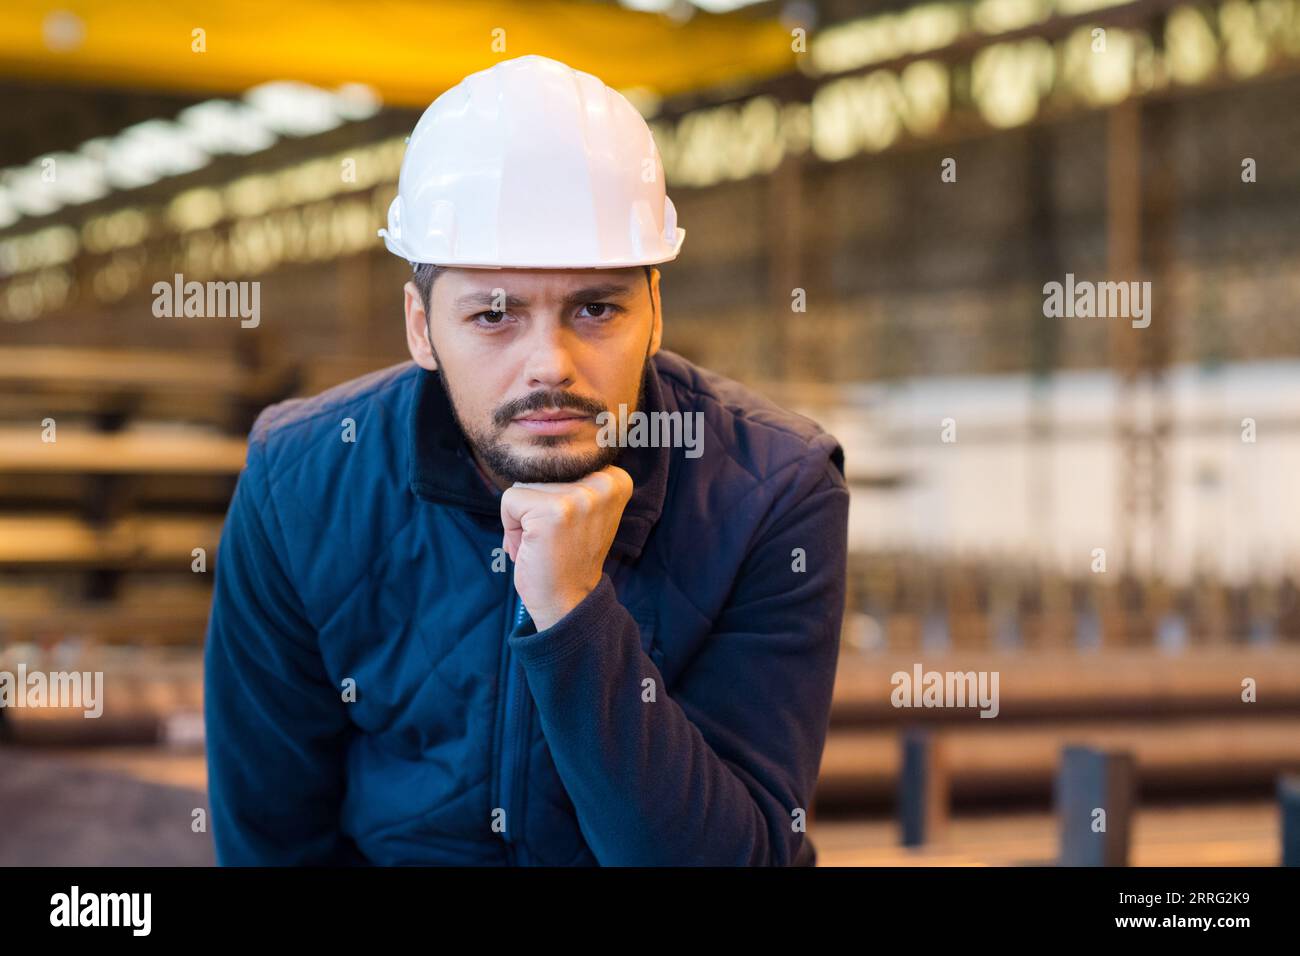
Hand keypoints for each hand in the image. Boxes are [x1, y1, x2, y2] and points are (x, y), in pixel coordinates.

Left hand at [500, 464, 633, 630]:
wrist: (568, 603)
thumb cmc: (568, 557)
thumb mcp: (585, 510)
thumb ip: (572, 481)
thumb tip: (535, 449)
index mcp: (616, 479)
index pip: (561, 463)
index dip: (552, 496)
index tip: (569, 526)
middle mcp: (604, 483)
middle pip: (541, 473)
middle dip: (534, 508)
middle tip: (552, 540)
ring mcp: (580, 496)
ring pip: (523, 487)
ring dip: (522, 519)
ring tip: (542, 545)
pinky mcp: (553, 511)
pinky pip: (509, 501)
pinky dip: (510, 528)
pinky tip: (531, 548)